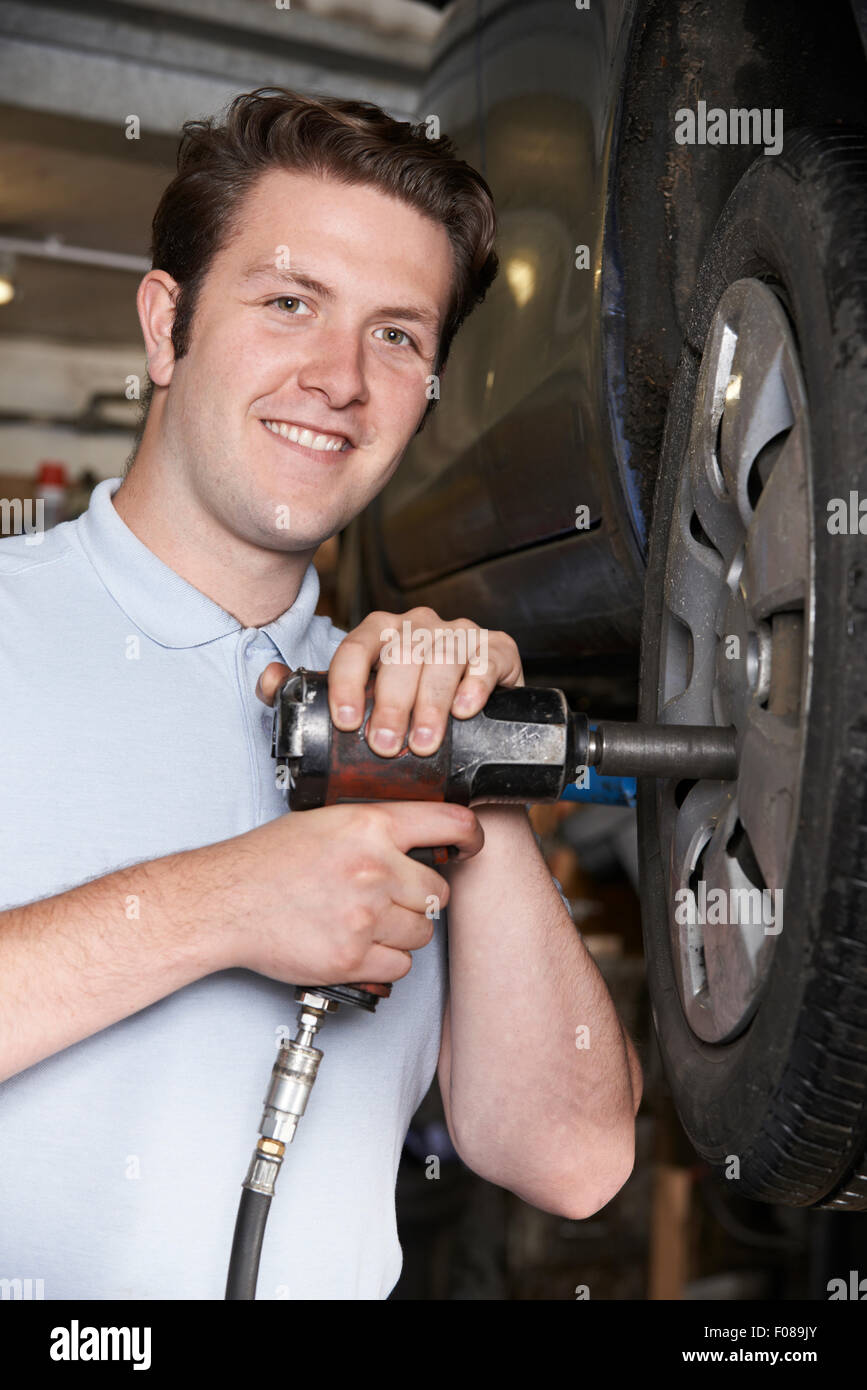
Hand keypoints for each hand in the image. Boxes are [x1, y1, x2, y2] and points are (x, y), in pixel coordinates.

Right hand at [218, 800, 482, 985]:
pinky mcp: (353, 956)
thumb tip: (421, 844)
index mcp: (370, 826)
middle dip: (419, 899)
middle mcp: (374, 869)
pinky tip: (356, 945)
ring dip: (402, 933)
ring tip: (364, 922)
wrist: (226, 901)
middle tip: (389, 898)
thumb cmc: (269, 861)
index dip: (471, 837)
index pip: (449, 824)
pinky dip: (384, 962)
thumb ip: (376, 830)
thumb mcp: (327, 822)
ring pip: (423, 933)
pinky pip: (400, 966)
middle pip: (439, 892)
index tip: (473, 846)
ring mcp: (366, 915)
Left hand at [256, 607, 523, 758]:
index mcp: (379, 633)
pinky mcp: (498, 649)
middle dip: (391, 704)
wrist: (464, 739)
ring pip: (442, 657)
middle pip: (400, 655)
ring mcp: (459, 633)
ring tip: (424, 744)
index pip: (355, 647)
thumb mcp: (355, 709)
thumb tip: (268, 679)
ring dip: (430, 702)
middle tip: (386, 746)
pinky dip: (476, 682)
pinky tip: (466, 709)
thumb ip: (303, 694)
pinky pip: (488, 656)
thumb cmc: (402, 720)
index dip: (348, 684)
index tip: (348, 724)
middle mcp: (418, 626)